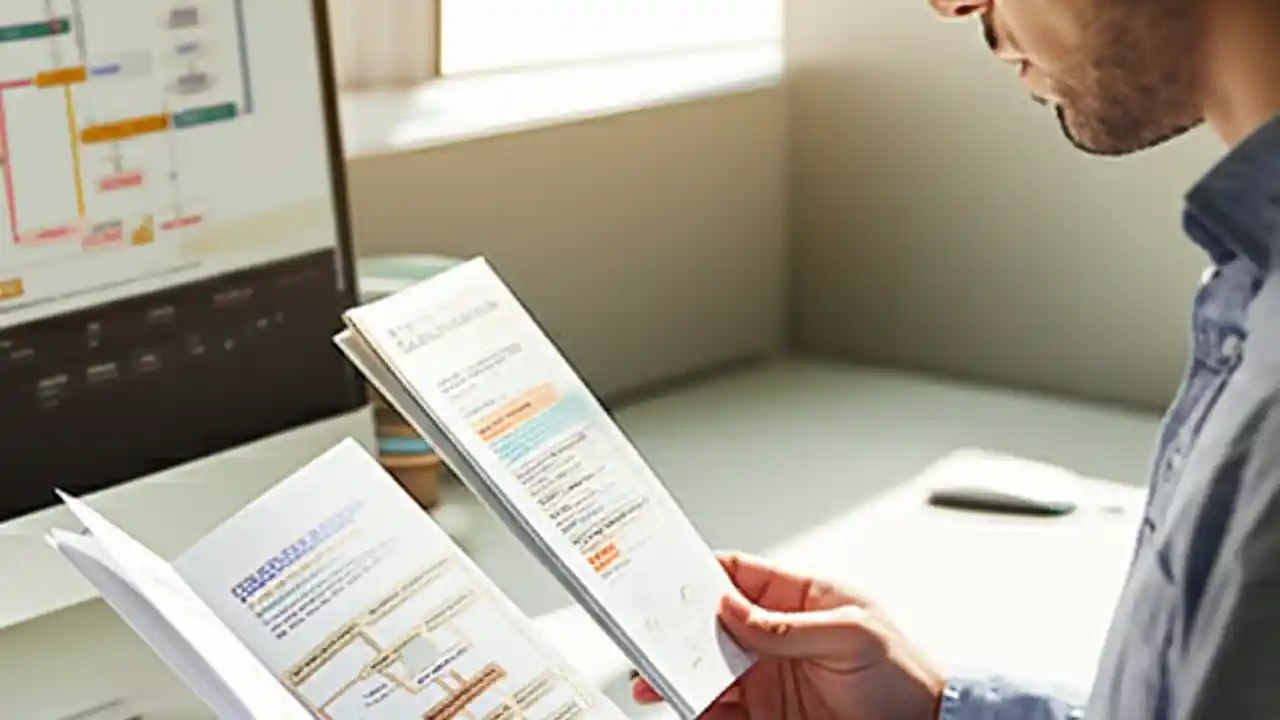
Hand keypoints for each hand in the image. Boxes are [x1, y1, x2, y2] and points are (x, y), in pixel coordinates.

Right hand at [632, 553, 945, 719]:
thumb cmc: (906, 677)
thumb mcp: (852, 636)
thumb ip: (787, 625)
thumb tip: (733, 608)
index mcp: (799, 598)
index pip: (737, 575)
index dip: (700, 573)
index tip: (666, 578)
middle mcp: (776, 635)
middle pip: (711, 623)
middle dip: (677, 627)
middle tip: (649, 633)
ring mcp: (768, 676)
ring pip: (708, 667)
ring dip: (678, 671)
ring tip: (654, 677)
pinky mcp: (766, 714)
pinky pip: (719, 708)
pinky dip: (696, 707)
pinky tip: (683, 704)